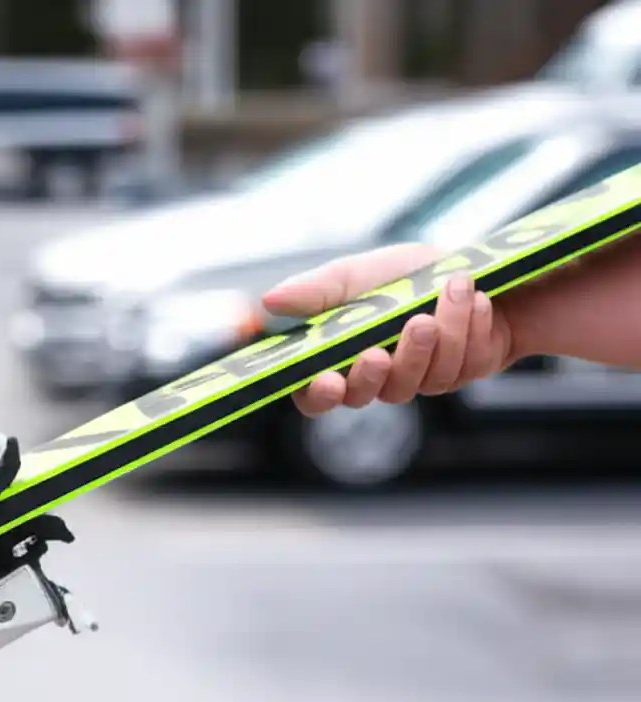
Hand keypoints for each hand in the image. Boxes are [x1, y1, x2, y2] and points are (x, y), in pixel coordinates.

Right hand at [261, 243, 517, 416]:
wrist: (474, 264)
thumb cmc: (407, 273)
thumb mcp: (355, 275)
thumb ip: (315, 291)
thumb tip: (268, 300)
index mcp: (343, 357)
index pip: (316, 395)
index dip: (318, 396)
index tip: (328, 381)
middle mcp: (380, 377)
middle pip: (371, 395)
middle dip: (383, 368)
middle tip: (391, 341)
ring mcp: (423, 380)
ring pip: (425, 378)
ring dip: (442, 331)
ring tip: (452, 287)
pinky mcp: (465, 373)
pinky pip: (466, 363)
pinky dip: (471, 324)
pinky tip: (476, 299)